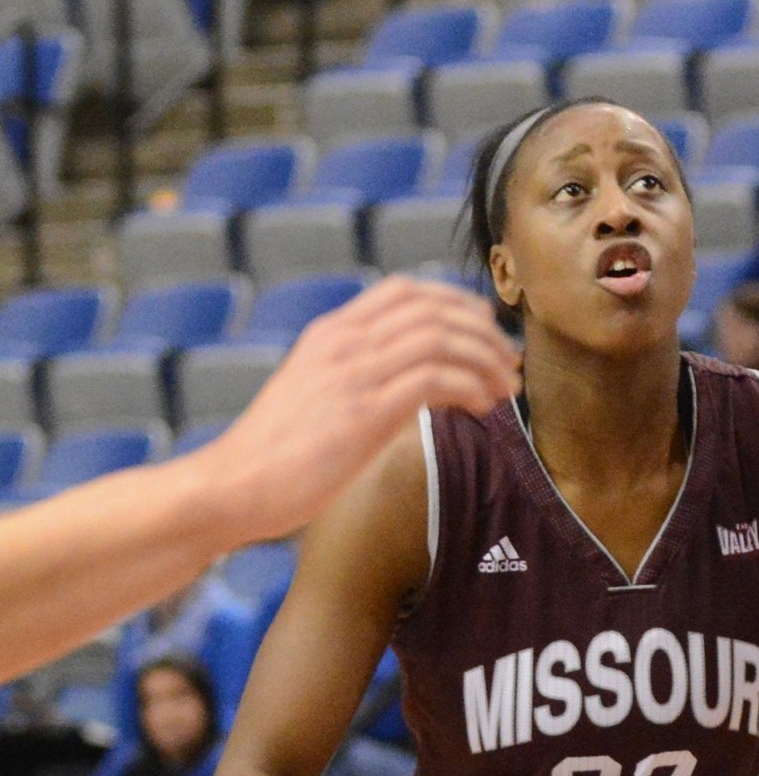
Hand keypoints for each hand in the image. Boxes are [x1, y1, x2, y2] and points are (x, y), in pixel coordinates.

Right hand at [196, 279, 517, 542]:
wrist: (232, 484)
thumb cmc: (278, 452)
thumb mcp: (319, 394)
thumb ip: (362, 376)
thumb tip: (420, 383)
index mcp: (330, 333)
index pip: (403, 290)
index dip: (455, 301)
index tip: (485, 326)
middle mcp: (342, 343)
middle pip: (432, 309)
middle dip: (483, 331)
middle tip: (509, 362)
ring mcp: (353, 374)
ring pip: (441, 339)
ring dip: (485, 360)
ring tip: (504, 389)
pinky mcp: (364, 413)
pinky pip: (436, 379)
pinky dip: (471, 387)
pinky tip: (482, 408)